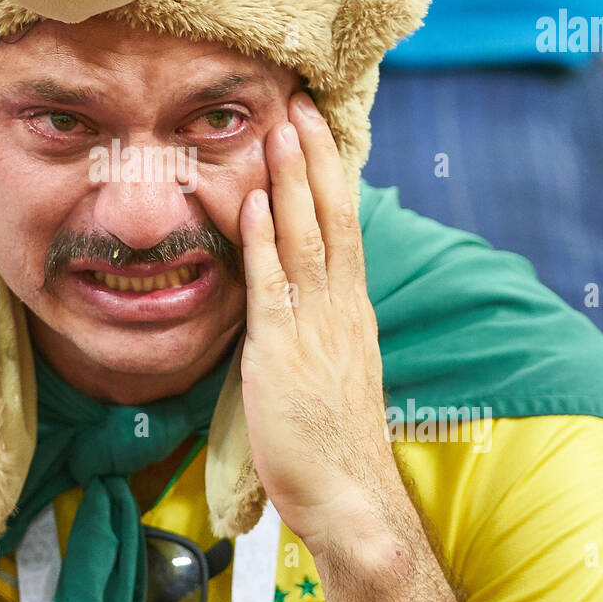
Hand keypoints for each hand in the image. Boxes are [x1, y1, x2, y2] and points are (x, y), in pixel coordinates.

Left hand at [239, 91, 401, 558]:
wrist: (350, 497)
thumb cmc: (333, 443)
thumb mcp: (331, 371)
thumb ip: (314, 329)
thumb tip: (292, 300)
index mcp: (351, 311)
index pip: (344, 228)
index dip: (328, 177)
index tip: (316, 132)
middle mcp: (340, 308)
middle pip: (331, 217)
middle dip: (312, 158)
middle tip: (299, 104)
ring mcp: (313, 327)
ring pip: (305, 237)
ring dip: (290, 180)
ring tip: (280, 128)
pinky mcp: (282, 353)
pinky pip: (272, 285)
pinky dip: (262, 240)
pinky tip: (250, 201)